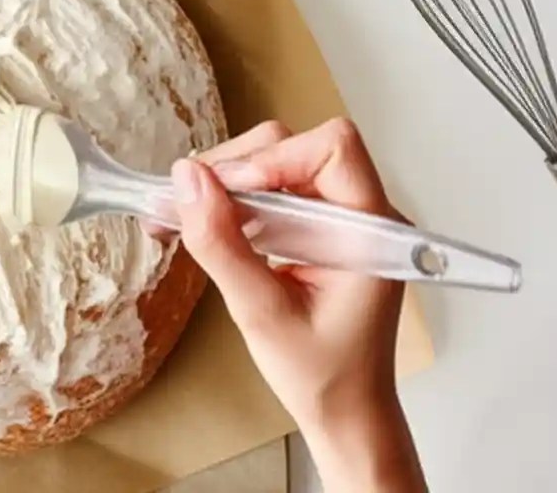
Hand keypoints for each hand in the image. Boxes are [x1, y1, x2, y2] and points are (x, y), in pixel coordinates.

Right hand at [171, 119, 425, 492]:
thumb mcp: (260, 313)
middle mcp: (362, 213)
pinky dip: (236, 201)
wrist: (345, 411)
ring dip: (229, 183)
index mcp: (370, 229)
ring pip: (279, 163)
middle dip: (238, 167)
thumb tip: (186, 181)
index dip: (273, 159)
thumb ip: (222, 245)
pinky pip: (276, 191)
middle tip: (190, 202)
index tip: (224, 192)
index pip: (331, 149)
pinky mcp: (319, 229)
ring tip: (187, 215)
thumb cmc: (321, 375)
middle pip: (296, 146)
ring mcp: (341, 219)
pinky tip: (206, 224)